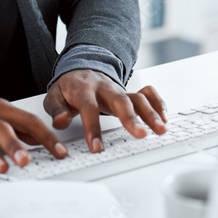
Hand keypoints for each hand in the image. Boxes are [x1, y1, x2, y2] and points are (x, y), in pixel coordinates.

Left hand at [43, 69, 167, 152]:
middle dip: (132, 118)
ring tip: (161, 130)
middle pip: (121, 101)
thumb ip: (56, 109)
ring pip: (138, 98)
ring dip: (151, 113)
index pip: (89, 108)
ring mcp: (120, 90)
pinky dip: (158, 103)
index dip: (93, 128)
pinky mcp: (129, 92)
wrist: (80, 69)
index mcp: (84, 89)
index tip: (97, 148)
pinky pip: (147, 93)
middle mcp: (105, 88)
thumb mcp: (54, 96)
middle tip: (141, 135)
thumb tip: (61, 121)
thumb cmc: (69, 88)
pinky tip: (164, 118)